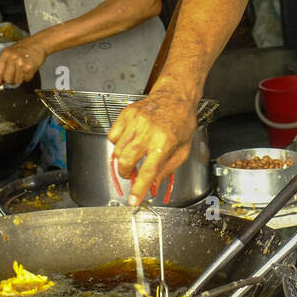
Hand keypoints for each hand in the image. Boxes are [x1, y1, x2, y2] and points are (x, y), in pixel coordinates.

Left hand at [0, 37, 46, 90]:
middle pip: (7, 79)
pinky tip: (28, 69)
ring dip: (19, 78)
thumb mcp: (10, 52)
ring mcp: (21, 63)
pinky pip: (26, 79)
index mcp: (5, 54)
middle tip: (15, 73)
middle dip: (10, 79)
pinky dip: (27, 77)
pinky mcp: (30, 68)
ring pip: (17, 81)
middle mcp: (12, 58)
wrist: (38, 44)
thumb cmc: (25, 47)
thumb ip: (3, 65)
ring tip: (22, 69)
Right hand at [106, 85, 199, 205]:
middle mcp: (147, 132)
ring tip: (133, 155)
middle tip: (131, 174)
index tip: (133, 200)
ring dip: (122, 159)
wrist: (175, 95)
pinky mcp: (126, 114)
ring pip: (117, 150)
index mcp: (164, 142)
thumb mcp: (183, 149)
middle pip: (126, 161)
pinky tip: (128, 141)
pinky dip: (117, 143)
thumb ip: (167, 169)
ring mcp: (135, 122)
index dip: (139, 189)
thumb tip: (153, 185)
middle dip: (125, 173)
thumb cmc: (181, 121)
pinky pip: (113, 136)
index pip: (148, 172)